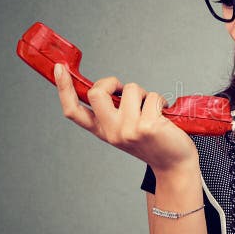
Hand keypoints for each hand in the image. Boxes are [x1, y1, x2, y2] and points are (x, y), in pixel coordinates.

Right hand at [52, 63, 198, 175]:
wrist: (175, 165)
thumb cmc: (154, 142)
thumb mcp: (126, 130)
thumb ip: (114, 112)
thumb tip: (111, 86)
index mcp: (103, 131)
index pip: (73, 111)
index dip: (63, 88)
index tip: (59, 68)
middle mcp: (112, 131)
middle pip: (97, 92)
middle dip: (111, 81)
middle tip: (125, 89)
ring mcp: (129, 129)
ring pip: (131, 89)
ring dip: (145, 93)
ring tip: (153, 110)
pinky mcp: (147, 126)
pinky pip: (153, 96)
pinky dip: (161, 101)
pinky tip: (165, 116)